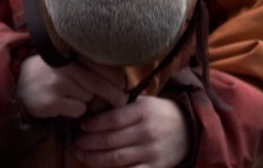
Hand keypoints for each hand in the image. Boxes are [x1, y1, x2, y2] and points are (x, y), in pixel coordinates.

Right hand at [16, 55, 126, 119]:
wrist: (18, 83)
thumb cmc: (50, 73)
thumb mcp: (67, 62)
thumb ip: (90, 67)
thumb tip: (122, 83)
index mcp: (71, 53)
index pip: (104, 66)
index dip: (118, 79)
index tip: (123, 86)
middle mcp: (65, 65)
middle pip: (101, 84)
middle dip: (115, 95)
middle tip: (120, 100)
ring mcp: (57, 82)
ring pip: (89, 98)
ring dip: (86, 101)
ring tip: (70, 94)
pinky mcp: (52, 100)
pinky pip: (78, 110)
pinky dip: (75, 110)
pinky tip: (62, 103)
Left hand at [74, 95, 188, 167]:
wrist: (188, 129)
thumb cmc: (158, 113)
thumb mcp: (143, 102)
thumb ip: (122, 105)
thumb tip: (92, 107)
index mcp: (143, 112)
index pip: (112, 120)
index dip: (94, 125)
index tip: (81, 127)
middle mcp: (147, 132)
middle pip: (111, 140)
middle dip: (89, 143)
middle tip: (75, 143)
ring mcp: (151, 152)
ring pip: (116, 158)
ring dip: (95, 158)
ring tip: (81, 155)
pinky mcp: (155, 167)